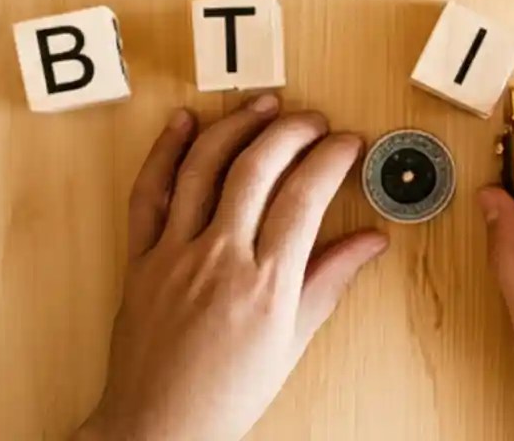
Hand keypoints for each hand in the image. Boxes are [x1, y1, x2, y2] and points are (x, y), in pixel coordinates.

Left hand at [78, 95, 388, 440]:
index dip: (331, 159)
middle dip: (292, 131)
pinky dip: (165, 151)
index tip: (347, 144)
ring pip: (204, 167)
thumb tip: (371, 240)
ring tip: (263, 104)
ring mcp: (175, 254)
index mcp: (265, 284)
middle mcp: (219, 259)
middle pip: (257, 168)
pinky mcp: (141, 258)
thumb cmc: (227, 394)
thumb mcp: (292, 341)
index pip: (305, 197)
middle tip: (314, 120)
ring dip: (237, 125)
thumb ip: (329, 281)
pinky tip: (186, 123)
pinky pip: (149, 192)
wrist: (157, 428)